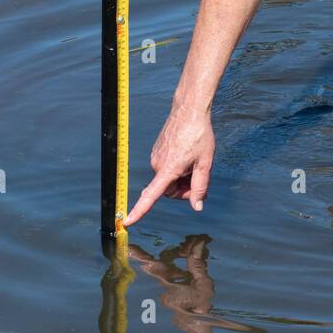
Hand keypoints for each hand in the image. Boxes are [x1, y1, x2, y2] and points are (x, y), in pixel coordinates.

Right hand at [124, 110, 214, 225]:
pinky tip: (188, 157)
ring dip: (182, 178)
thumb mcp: (205, 163)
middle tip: (199, 180)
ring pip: (169, 180)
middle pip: (169, 191)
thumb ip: (201, 187)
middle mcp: (157, 164)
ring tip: (195, 164)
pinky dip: (177, 169)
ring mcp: (155, 157)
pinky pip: (166, 169)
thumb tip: (197, 207)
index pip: (151, 195)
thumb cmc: (199, 135)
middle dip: (184, 190)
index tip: (127, 222)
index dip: (139, 211)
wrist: (189, 110)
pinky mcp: (157, 151)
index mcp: (168, 169)